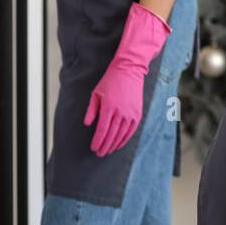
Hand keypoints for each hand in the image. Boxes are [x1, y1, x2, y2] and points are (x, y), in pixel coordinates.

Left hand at [84, 2, 170, 155]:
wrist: (129, 70)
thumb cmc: (110, 81)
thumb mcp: (96, 94)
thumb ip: (91, 111)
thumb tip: (88, 124)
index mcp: (108, 107)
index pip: (102, 130)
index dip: (97, 141)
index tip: (93, 148)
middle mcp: (120, 112)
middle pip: (111, 134)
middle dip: (105, 145)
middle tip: (100, 154)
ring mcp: (130, 113)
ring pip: (122, 134)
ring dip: (115, 144)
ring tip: (109, 151)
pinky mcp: (137, 112)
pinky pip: (131, 129)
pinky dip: (126, 138)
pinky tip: (120, 143)